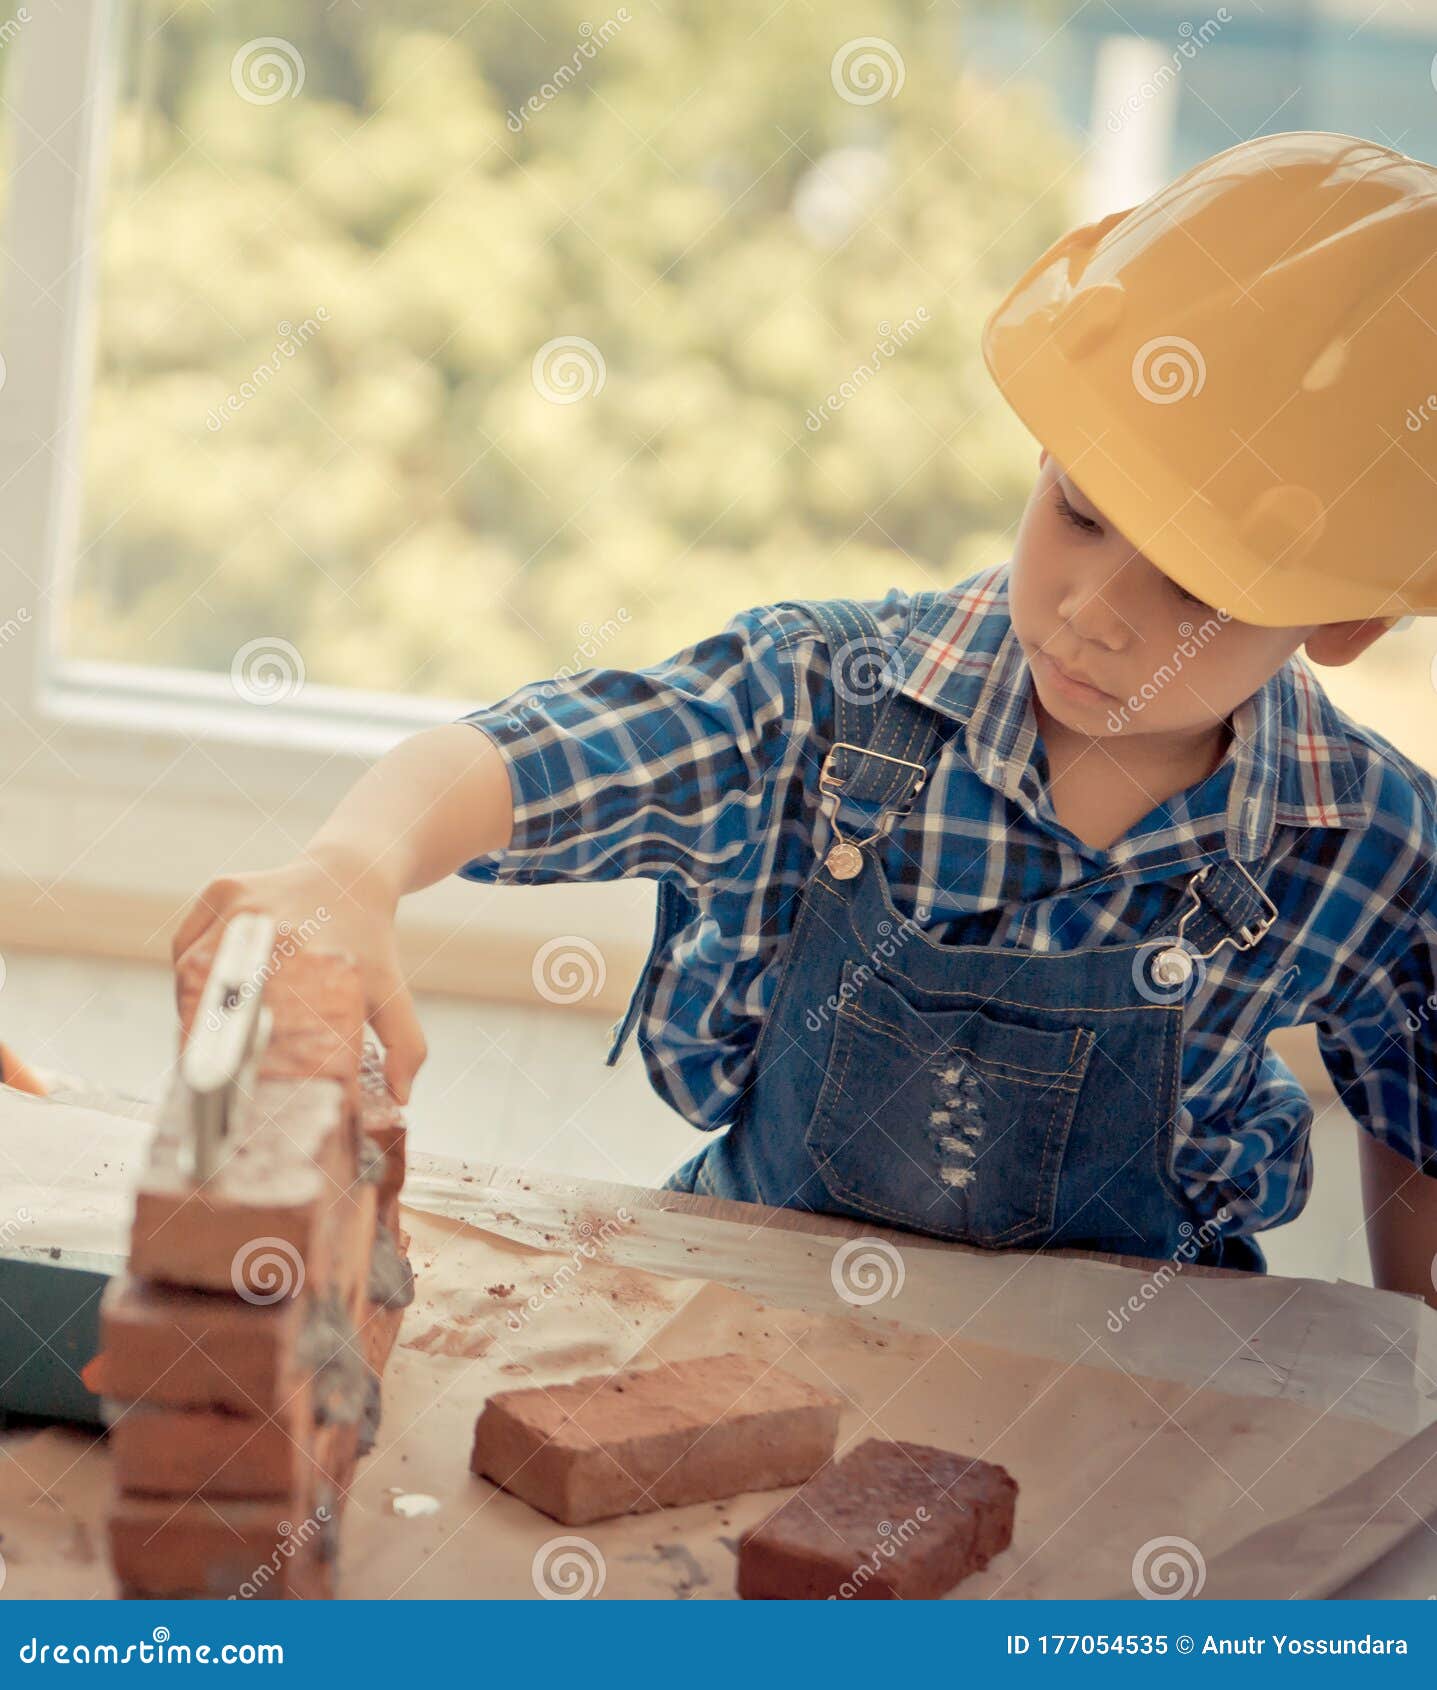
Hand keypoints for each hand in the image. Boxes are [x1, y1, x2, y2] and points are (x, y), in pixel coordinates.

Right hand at [170, 846, 426, 1103]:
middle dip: (207, 1042)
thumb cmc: (369, 943)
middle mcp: (271, 923)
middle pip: (214, 997)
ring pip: (192, 972)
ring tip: (202, 1044)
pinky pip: (186, 946)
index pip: (259, 1020)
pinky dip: (185, 977)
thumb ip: (406, 1046)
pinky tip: (198, 1000)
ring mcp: (241, 902)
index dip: (239, 1058)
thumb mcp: (392, 992)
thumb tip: (401, 1099)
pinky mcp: (221, 889)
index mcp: (310, 954)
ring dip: (190, 1011)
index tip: (234, 1087)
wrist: (352, 874)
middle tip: (209, 1077)